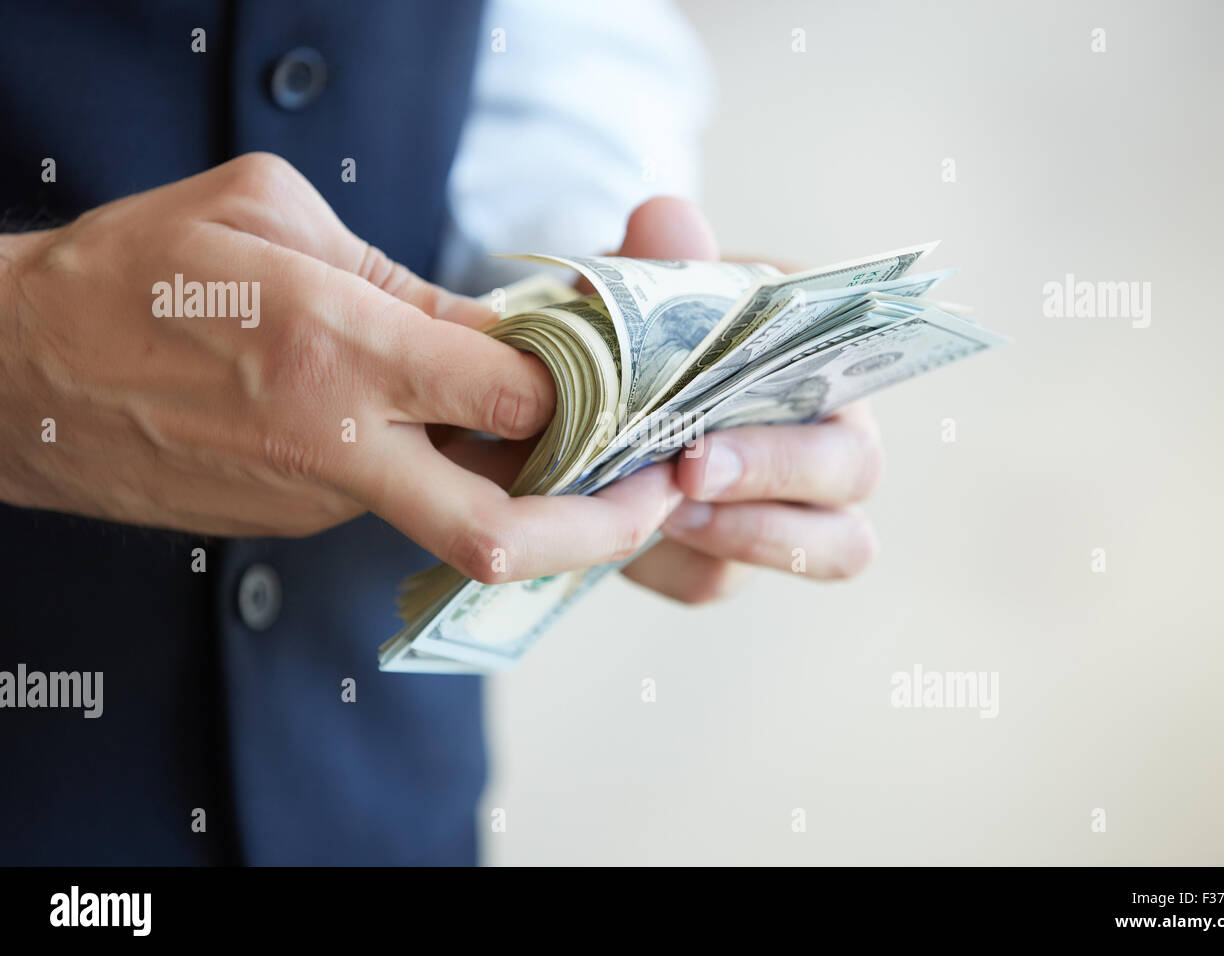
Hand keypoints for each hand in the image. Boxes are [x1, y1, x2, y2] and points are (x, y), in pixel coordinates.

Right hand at [0, 152, 678, 582]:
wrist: (18, 377)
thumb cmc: (135, 274)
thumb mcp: (271, 218)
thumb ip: (400, 277)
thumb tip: (492, 327)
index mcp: (340, 350)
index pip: (517, 395)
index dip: (593, 391)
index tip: (632, 376)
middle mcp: (339, 447)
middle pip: (505, 532)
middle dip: (606, 529)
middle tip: (662, 498)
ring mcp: (320, 502)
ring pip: (464, 518)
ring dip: (536, 493)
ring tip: (586, 445)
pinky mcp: (298, 524)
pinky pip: (405, 504)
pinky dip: (456, 476)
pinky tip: (464, 434)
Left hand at [612, 199, 882, 600]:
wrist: (585, 388)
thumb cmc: (638, 331)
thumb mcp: (635, 287)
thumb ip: (654, 260)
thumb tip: (667, 221)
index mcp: (823, 351)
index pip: (860, 372)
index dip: (816, 376)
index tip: (727, 412)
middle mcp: (831, 432)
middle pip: (856, 472)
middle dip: (775, 472)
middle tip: (689, 469)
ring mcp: (794, 506)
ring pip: (830, 548)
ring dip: (751, 537)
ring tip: (665, 516)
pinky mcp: (734, 559)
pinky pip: (724, 581)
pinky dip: (676, 564)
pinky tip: (624, 539)